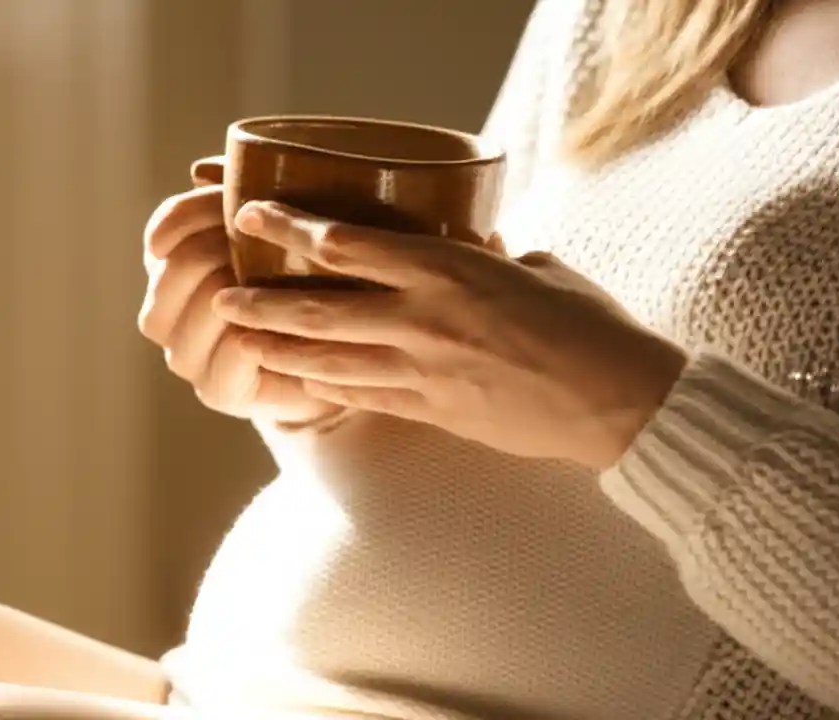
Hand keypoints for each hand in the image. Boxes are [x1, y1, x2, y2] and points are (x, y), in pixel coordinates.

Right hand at [138, 160, 344, 427]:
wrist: (338, 363)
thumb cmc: (310, 283)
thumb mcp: (285, 232)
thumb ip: (248, 198)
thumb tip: (204, 170)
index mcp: (174, 269)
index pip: (162, 235)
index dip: (189, 214)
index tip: (226, 201)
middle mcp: (169, 316)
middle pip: (171, 273)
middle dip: (214, 249)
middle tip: (258, 240)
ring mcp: (189, 357)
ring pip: (192, 316)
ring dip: (233, 292)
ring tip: (272, 279)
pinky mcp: (219, 392)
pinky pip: (227, 355)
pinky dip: (253, 334)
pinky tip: (282, 321)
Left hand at [210, 201, 689, 467]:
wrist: (617, 400)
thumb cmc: (587, 325)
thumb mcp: (535, 268)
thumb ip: (485, 256)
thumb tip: (465, 242)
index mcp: (450, 270)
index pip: (350, 244)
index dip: (292, 229)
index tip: (253, 217)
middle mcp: (425, 318)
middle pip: (322, 308)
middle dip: (264, 302)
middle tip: (221, 294)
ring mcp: (424, 370)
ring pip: (330, 358)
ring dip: (277, 348)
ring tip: (238, 338)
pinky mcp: (432, 411)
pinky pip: (361, 397)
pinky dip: (320, 389)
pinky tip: (289, 383)